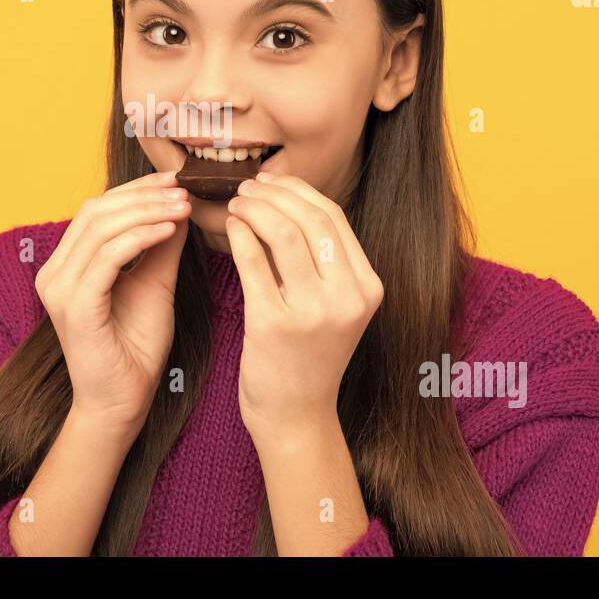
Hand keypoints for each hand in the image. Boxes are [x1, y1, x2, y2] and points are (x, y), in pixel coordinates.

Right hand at [34, 170, 190, 439]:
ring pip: (101, 229)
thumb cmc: (136, 348)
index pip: (97, 210)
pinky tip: (170, 230)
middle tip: (184, 189)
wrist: (124, 402)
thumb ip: (161, 246)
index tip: (176, 180)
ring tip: (184, 207)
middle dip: (143, 195)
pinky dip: (140, 237)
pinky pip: (108, 258)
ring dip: (147, 211)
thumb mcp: (155, 284)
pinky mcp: (75, 307)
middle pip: (96, 212)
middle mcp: (54, 273)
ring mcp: (59, 290)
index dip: (137, 189)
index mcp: (67, 266)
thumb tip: (179, 204)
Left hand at [224, 172, 384, 441]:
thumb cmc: (308, 356)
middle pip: (311, 220)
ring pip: (282, 234)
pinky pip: (254, 263)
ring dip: (254, 209)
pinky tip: (230, 228)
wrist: (295, 415)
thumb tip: (285, 200)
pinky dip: (240, 236)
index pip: (334, 219)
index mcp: (368, 288)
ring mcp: (313, 312)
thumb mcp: (333, 307)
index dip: (298, 192)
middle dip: (274, 194)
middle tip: (246, 187)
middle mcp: (347, 298)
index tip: (271, 183)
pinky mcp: (274, 324)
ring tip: (236, 203)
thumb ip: (323, 262)